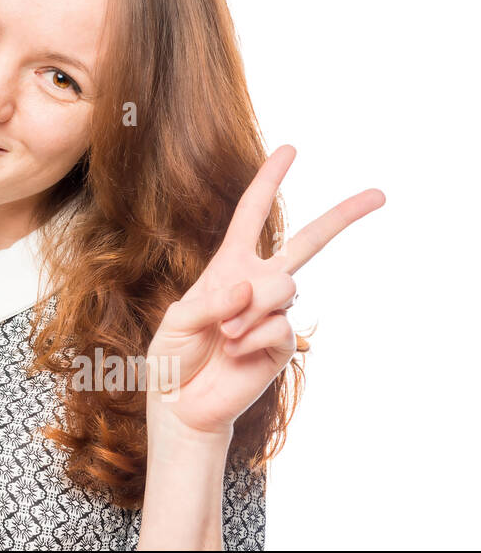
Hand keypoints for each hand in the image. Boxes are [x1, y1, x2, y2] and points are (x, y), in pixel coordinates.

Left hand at [145, 144, 383, 437]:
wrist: (181, 402)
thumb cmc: (173, 356)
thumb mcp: (178, 319)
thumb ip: (213, 300)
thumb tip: (251, 287)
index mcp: (228, 267)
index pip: (251, 216)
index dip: (268, 182)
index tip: (289, 149)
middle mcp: (257, 284)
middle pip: (307, 243)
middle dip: (343, 216)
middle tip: (379, 193)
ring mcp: (274, 313)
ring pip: (283, 286)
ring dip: (247, 309)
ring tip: (224, 335)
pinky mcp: (283, 343)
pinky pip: (278, 325)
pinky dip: (250, 337)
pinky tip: (235, 351)